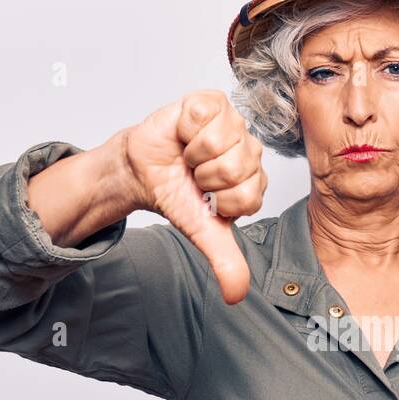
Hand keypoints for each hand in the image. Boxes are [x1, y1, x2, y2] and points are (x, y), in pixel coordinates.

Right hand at [124, 90, 265, 304]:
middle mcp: (251, 150)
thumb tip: (236, 296)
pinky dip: (186, 130)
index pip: (250, 196)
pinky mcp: (212, 102)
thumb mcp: (202, 232)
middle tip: (195, 177)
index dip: (219, 201)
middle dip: (205, 178)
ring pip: (220, 143)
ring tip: (189, 157)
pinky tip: (184, 134)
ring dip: (193, 155)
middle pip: (237, 169)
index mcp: (256, 180)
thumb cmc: (177, 194)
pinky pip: (205, 118)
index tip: (207, 198)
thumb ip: (225, 261)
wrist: (142, 171)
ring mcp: (234, 124)